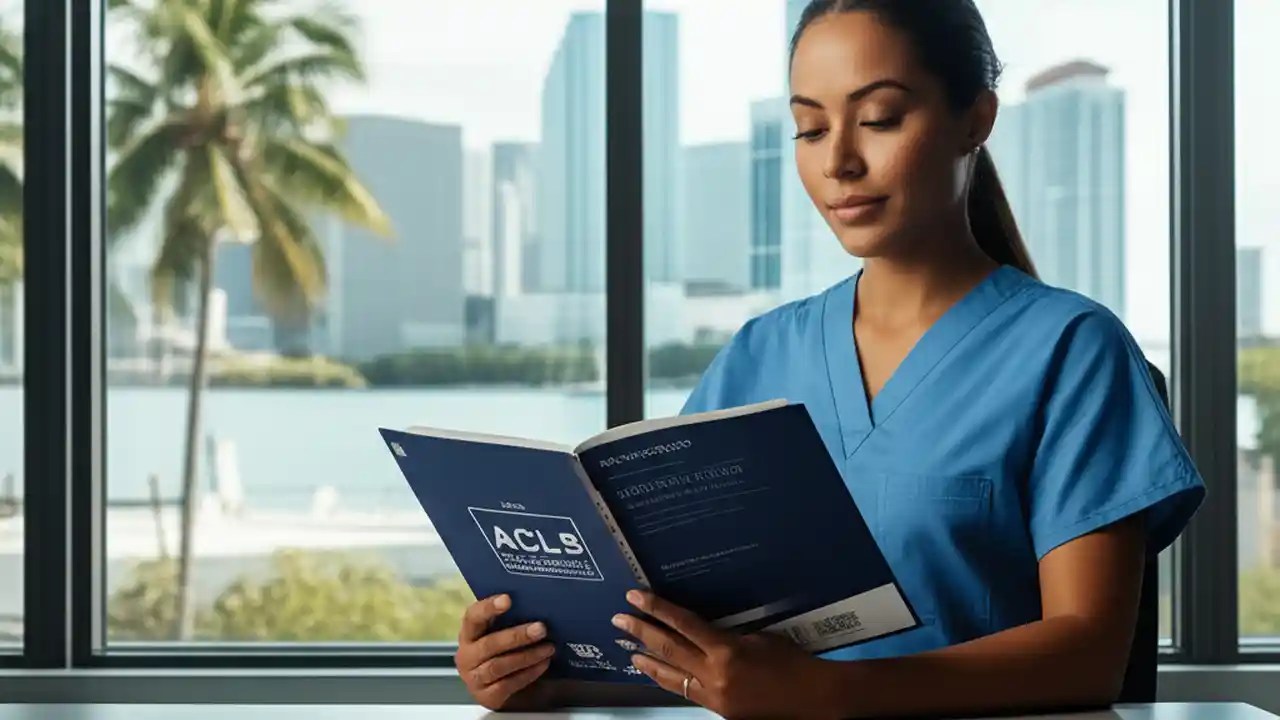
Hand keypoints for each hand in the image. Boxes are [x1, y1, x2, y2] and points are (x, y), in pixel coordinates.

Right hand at [455, 594, 557, 710]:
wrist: (506, 689)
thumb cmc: (506, 652)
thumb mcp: (503, 634)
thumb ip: (512, 620)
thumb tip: (537, 603)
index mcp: (469, 634)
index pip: (473, 617)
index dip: (488, 608)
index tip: (508, 599)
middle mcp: (466, 656)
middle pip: (489, 644)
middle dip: (517, 636)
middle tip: (541, 628)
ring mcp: (474, 678)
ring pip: (499, 666)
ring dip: (527, 656)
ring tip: (548, 648)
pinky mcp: (486, 697)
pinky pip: (507, 684)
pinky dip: (528, 673)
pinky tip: (543, 664)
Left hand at [612, 590, 834, 719]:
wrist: (812, 698)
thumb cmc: (791, 661)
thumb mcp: (759, 638)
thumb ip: (727, 636)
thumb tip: (703, 633)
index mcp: (726, 650)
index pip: (683, 624)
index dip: (656, 608)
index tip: (634, 596)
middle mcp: (714, 674)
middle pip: (669, 649)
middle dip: (641, 633)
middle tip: (619, 620)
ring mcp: (714, 697)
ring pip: (672, 678)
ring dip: (648, 663)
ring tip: (629, 653)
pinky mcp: (719, 711)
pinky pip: (688, 693)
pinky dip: (671, 681)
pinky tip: (660, 674)